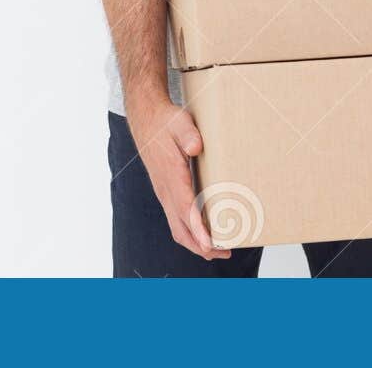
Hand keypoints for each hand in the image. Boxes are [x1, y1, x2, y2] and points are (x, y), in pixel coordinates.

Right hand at [125, 95, 227, 259]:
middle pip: (181, 228)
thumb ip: (188, 134)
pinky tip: (204, 231)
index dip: (198, 229)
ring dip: (196, 242)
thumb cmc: (165, 122)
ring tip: (218, 249)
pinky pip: (177, 218)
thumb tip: (196, 146)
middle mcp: (166, 190)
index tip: (210, 245)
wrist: (146, 119)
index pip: (184, 208)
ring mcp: (165, 193)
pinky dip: (191, 231)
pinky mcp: (167, 192)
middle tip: (225, 252)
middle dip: (201, 245)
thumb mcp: (179, 122)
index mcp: (171, 176)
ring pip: (178, 227)